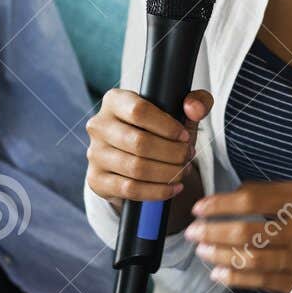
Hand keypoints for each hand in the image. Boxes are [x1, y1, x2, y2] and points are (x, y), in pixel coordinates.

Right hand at [85, 88, 212, 208]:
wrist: (135, 158)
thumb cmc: (159, 130)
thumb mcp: (179, 111)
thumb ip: (196, 101)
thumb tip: (194, 109)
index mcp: (114, 101)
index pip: (139, 111)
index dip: (167, 126)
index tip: (184, 136)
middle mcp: (99, 125)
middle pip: (139, 142)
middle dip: (172, 153)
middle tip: (187, 157)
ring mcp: (95, 154)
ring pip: (136, 168)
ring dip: (167, 172)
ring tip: (183, 171)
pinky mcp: (97, 179)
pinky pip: (130, 189)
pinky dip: (157, 191)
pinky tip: (174, 187)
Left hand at [186, 182, 291, 292]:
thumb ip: (271, 194)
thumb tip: (230, 196)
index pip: (251, 198)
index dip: (220, 204)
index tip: (198, 207)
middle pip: (246, 230)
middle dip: (212, 231)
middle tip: (192, 232)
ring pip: (249, 257)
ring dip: (219, 255)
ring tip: (202, 251)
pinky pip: (260, 281)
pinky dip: (235, 277)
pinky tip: (218, 273)